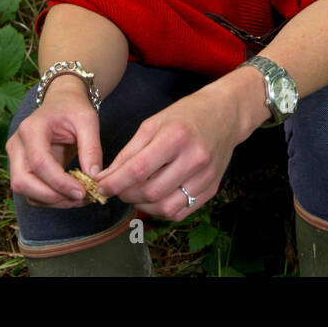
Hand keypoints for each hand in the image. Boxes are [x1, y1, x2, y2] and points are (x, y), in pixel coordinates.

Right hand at [6, 79, 102, 207]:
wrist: (61, 102)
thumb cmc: (73, 109)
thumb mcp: (88, 120)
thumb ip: (91, 147)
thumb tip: (94, 177)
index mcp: (31, 129)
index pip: (39, 162)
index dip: (59, 182)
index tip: (82, 192)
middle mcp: (17, 145)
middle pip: (22, 181)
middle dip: (51, 196)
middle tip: (80, 198)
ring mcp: (16, 158)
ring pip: (25, 191)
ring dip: (52, 201)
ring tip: (80, 197)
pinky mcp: (22, 169)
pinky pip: (32, 192)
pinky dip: (50, 199)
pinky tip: (71, 194)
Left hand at [94, 86, 243, 220]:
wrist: (226, 114)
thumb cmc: (186, 115)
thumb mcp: (154, 123)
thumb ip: (130, 152)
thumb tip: (106, 176)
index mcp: (176, 137)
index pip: (138, 170)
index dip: (115, 182)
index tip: (100, 186)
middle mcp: (194, 159)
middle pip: (151, 192)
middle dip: (126, 194)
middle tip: (117, 189)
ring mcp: (206, 176)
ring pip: (166, 207)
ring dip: (143, 206)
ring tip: (135, 193)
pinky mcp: (212, 188)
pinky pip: (181, 212)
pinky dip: (161, 210)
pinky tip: (155, 198)